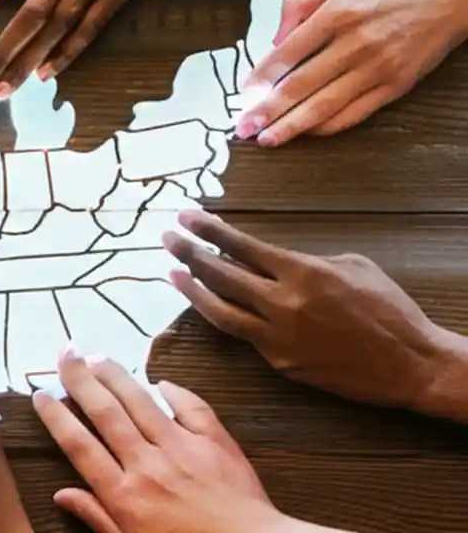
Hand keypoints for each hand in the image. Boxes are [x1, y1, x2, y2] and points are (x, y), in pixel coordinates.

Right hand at [34, 351, 298, 532]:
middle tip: (64, 354)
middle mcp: (148, 465)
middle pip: (106, 413)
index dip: (56, 417)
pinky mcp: (216, 444)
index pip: (79, 445)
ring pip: (141, 402)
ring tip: (97, 355)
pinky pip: (191, 407)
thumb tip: (62, 494)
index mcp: (124, 495)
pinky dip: (174, 391)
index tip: (41, 395)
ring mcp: (183, 450)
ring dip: (116, 375)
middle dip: (80, 380)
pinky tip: (159, 382)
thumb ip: (98, 518)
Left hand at [163, 210, 455, 412]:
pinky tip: (213, 306)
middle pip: (220, 274)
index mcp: (302, 272)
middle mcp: (283, 303)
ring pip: (219, 312)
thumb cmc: (388, 309)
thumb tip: (270, 259)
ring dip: (192, 290)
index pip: (241, 245)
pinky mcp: (280, 363)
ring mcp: (277, 337)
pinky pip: (245, 336)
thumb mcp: (353, 266)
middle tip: (168, 238)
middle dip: (189, 252)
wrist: (411, 364)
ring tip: (173, 272)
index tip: (186, 216)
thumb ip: (305, 261)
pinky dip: (226, 318)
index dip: (209, 229)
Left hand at [236, 0, 467, 145]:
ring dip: (292, 126)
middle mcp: (356, 44)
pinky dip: (327, 126)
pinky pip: (354, 114)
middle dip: (268, 110)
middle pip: (301, 84)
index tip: (241, 94)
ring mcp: (377, 69)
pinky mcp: (395, 87)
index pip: (287, 53)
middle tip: (244, 128)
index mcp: (338, 14)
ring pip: (325, 105)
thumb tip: (269, 38)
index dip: (260, 78)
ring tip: (268, 139)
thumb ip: (299, 5)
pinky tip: (306, 133)